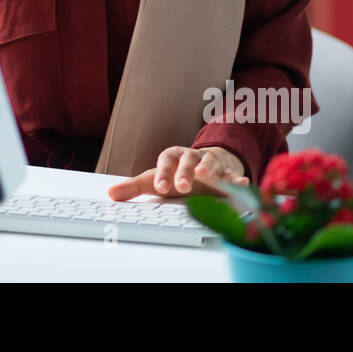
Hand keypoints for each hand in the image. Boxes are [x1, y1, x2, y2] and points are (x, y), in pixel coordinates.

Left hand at [106, 146, 249, 200]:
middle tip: (181, 186)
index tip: (159, 187)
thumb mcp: (155, 180)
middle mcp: (191, 157)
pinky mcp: (226, 172)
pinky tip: (242, 184)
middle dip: (184, 173)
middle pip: (187, 162)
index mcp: (172, 157)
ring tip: (207, 176)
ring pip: (210, 163)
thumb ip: (134, 187)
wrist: (205, 166)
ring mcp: (210, 163)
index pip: (165, 162)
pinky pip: (233, 175)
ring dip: (209, 168)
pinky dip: (237, 179)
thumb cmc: (176, 174)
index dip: (163, 173)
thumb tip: (110, 195)